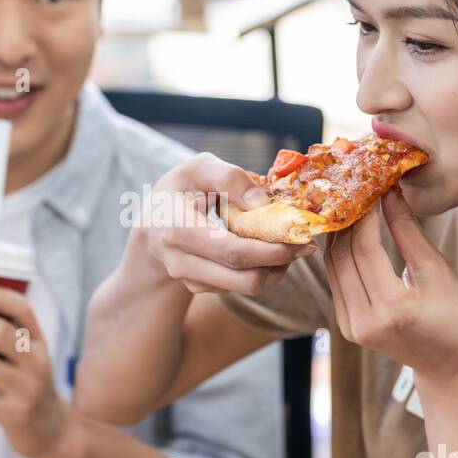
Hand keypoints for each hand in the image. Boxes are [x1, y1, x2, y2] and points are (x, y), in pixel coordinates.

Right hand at [139, 152, 315, 294]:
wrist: (152, 225)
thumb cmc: (179, 190)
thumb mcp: (197, 169)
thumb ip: (230, 178)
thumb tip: (264, 205)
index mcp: (176, 228)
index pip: (232, 251)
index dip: (271, 250)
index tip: (301, 236)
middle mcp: (180, 261)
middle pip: (244, 278)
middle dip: (281, 262)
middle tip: (305, 244)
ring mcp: (190, 279)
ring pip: (246, 286)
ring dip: (275, 268)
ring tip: (287, 244)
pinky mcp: (200, 288)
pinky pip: (240, 286)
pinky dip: (261, 271)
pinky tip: (266, 250)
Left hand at [324, 192, 457, 395]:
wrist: (453, 365)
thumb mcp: (437, 271)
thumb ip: (408, 232)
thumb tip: (390, 194)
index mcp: (392, 309)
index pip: (365, 250)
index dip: (365, 215)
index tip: (371, 188)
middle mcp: (364, 322)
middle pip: (343, 257)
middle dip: (350, 221)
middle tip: (359, 192)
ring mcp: (351, 327)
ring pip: (333, 268)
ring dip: (341, 235)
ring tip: (354, 207)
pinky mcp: (347, 327)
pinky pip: (337, 281)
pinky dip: (341, 255)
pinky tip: (352, 233)